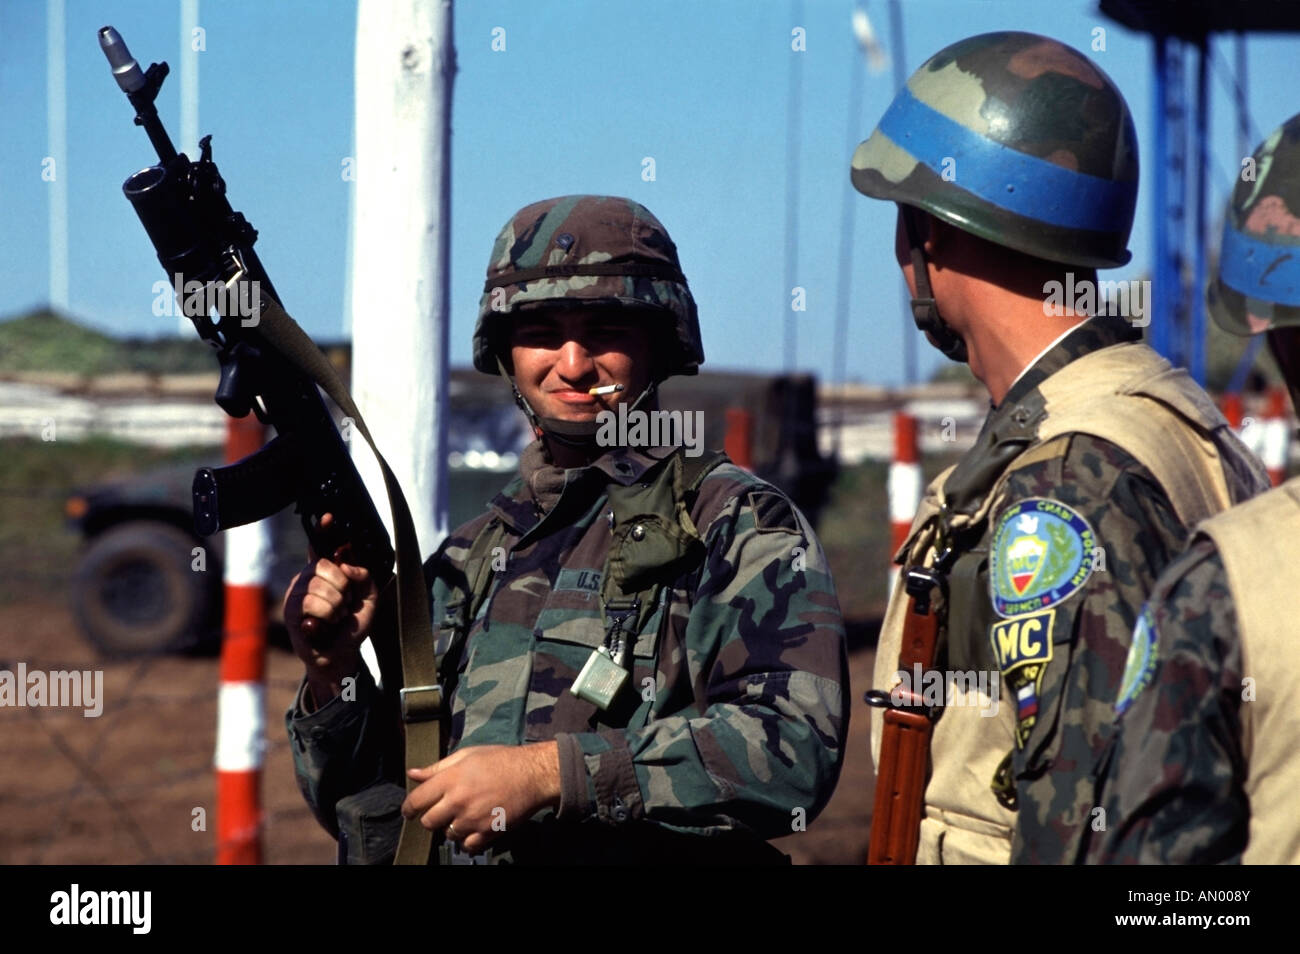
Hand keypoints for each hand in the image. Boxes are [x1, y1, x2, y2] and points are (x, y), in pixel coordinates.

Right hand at [283, 513, 377, 700]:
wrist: (342, 653)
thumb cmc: (352, 624)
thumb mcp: (369, 598)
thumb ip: (365, 577)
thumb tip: (346, 565)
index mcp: (326, 572)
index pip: (322, 545)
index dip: (324, 530)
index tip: (329, 516)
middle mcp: (308, 577)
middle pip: (325, 565)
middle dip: (343, 587)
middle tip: (344, 604)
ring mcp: (296, 592)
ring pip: (320, 586)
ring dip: (336, 605)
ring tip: (336, 617)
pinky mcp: (291, 610)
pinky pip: (312, 603)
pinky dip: (327, 615)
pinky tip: (325, 624)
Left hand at [401, 743, 561, 852]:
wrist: (532, 774)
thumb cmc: (500, 760)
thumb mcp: (467, 755)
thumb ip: (437, 768)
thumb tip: (413, 774)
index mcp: (451, 779)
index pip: (416, 801)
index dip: (408, 808)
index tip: (410, 811)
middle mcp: (458, 801)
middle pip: (428, 822)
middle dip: (431, 818)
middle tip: (442, 811)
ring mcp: (473, 819)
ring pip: (448, 834)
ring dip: (452, 827)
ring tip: (464, 815)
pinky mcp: (488, 831)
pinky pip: (467, 846)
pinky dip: (468, 839)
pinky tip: (474, 827)